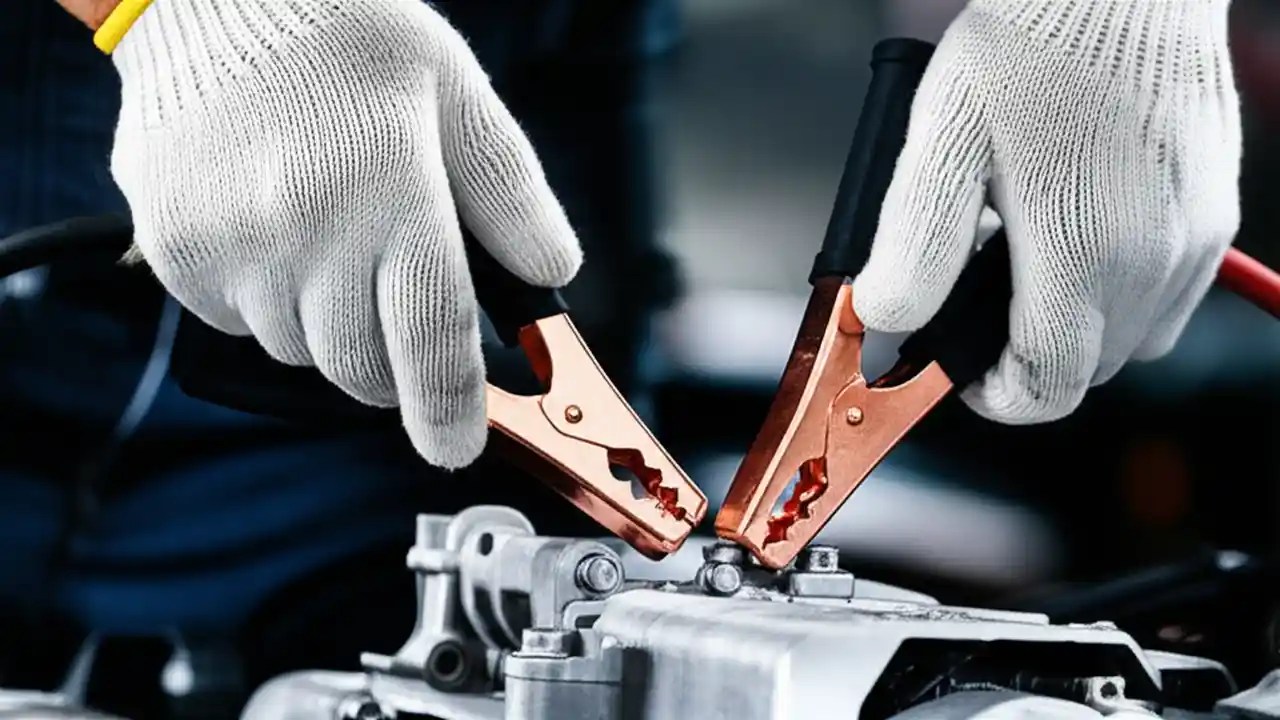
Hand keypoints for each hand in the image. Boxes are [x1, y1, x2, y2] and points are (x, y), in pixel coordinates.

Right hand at [109, 0, 581, 467]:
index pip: (433, 338)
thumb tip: (550, 274)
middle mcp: (308, 228)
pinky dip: (265, 301)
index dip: (450, 412)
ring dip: (326, 324)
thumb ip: (510, 194)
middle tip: (393, 294)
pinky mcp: (177, 251)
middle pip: (362, 368)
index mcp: (393, 190)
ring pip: (299, 351)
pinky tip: (272, 227)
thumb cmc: (345, 35)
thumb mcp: (456, 93)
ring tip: (328, 231)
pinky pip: (237, 322)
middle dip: (390, 361)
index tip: (457, 449)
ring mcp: (233, 245)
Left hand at [855, 0, 1241, 422]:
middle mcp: (1156, 259)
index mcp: (1086, 254)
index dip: (989, 395)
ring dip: (1072, 325)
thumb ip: (912, 247)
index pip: (1044, 389)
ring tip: (1020, 257)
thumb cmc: (1032, 44)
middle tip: (975, 302)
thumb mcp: (941, 145)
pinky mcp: (1213, 208)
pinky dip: (1117, 287)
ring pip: (1133, 336)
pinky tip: (1072, 228)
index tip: (954, 369)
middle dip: (1024, 357)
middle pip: (1086, 370)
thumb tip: (884, 317)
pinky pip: (1167, 290)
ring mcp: (1195, 235)